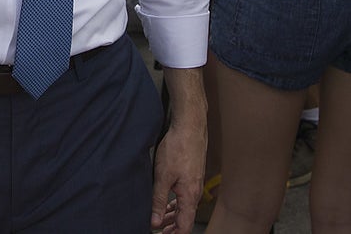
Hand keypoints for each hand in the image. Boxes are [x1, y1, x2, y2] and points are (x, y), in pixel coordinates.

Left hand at [150, 113, 205, 233]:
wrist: (190, 127)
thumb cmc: (178, 148)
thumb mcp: (162, 176)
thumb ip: (158, 200)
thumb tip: (155, 221)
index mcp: (190, 196)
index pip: (185, 226)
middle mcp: (195, 193)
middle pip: (185, 218)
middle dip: (171, 228)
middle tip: (158, 231)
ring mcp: (195, 184)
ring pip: (184, 207)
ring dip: (172, 216)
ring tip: (159, 221)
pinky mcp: (192, 176)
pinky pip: (184, 196)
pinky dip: (175, 204)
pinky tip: (166, 203)